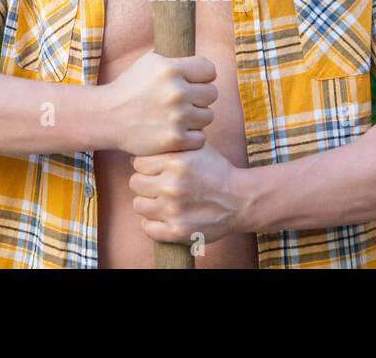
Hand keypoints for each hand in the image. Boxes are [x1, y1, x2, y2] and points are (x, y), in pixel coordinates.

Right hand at [99, 51, 217, 155]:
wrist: (106, 117)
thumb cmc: (130, 87)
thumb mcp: (149, 62)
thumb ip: (176, 59)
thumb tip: (199, 55)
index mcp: (171, 69)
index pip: (210, 70)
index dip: (202, 76)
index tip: (192, 82)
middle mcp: (176, 92)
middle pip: (212, 93)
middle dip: (200, 97)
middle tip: (184, 101)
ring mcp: (176, 117)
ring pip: (208, 116)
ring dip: (196, 118)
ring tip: (179, 116)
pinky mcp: (174, 139)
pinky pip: (200, 137)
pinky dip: (190, 137)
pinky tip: (176, 131)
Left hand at [128, 142, 246, 244]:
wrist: (240, 199)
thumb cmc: (216, 171)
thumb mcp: (197, 147)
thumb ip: (171, 144)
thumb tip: (141, 147)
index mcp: (175, 162)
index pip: (138, 162)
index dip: (147, 165)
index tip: (157, 170)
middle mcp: (172, 185)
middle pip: (135, 183)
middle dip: (146, 183)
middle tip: (159, 186)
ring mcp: (174, 210)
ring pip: (138, 205)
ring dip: (148, 204)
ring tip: (162, 201)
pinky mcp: (178, 231)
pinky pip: (148, 228)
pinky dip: (154, 224)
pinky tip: (165, 218)